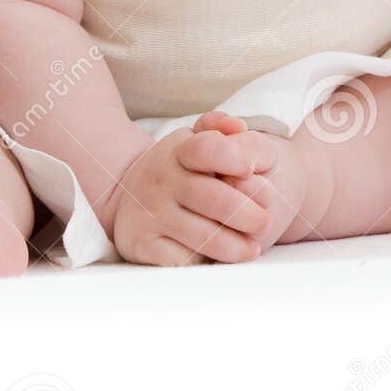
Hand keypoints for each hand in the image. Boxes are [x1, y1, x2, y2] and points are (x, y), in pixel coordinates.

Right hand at [110, 120, 275, 266]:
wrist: (126, 194)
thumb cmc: (177, 170)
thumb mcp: (193, 140)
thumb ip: (218, 128)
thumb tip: (238, 127)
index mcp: (179, 151)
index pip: (208, 149)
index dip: (234, 158)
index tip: (252, 169)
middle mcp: (162, 180)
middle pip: (213, 198)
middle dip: (246, 214)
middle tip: (265, 223)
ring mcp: (150, 212)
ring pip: (201, 236)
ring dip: (233, 246)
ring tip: (251, 250)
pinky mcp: (140, 243)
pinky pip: (178, 259)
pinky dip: (201, 263)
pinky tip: (215, 262)